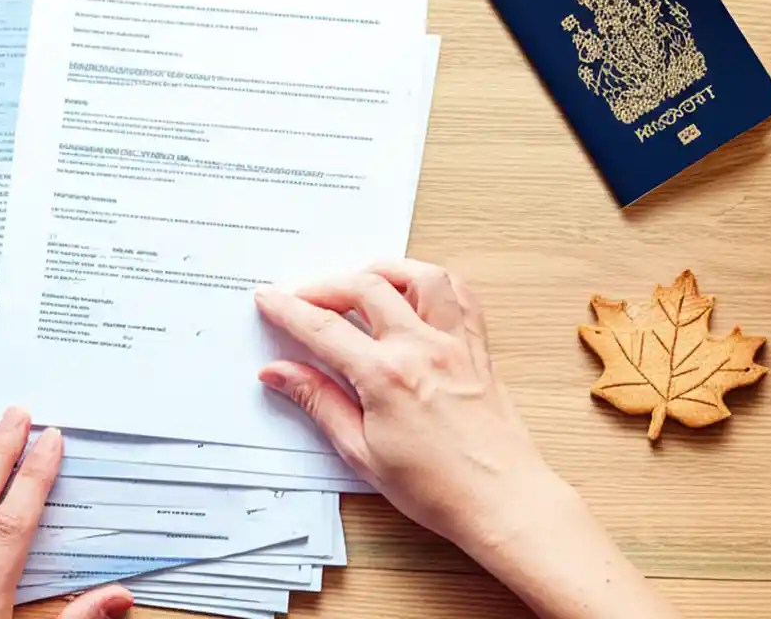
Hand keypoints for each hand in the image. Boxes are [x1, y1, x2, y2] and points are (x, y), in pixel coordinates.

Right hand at [256, 260, 681, 618]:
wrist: (502, 500)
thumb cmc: (437, 487)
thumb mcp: (361, 452)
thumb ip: (319, 401)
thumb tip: (280, 374)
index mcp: (386, 376)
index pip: (323, 328)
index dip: (288, 309)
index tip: (268, 299)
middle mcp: (422, 347)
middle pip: (365, 287)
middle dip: (325, 284)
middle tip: (303, 297)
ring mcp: (454, 342)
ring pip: (417, 274)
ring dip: (382, 269)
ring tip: (359, 281)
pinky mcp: (477, 347)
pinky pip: (457, 293)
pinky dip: (431, 280)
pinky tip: (414, 290)